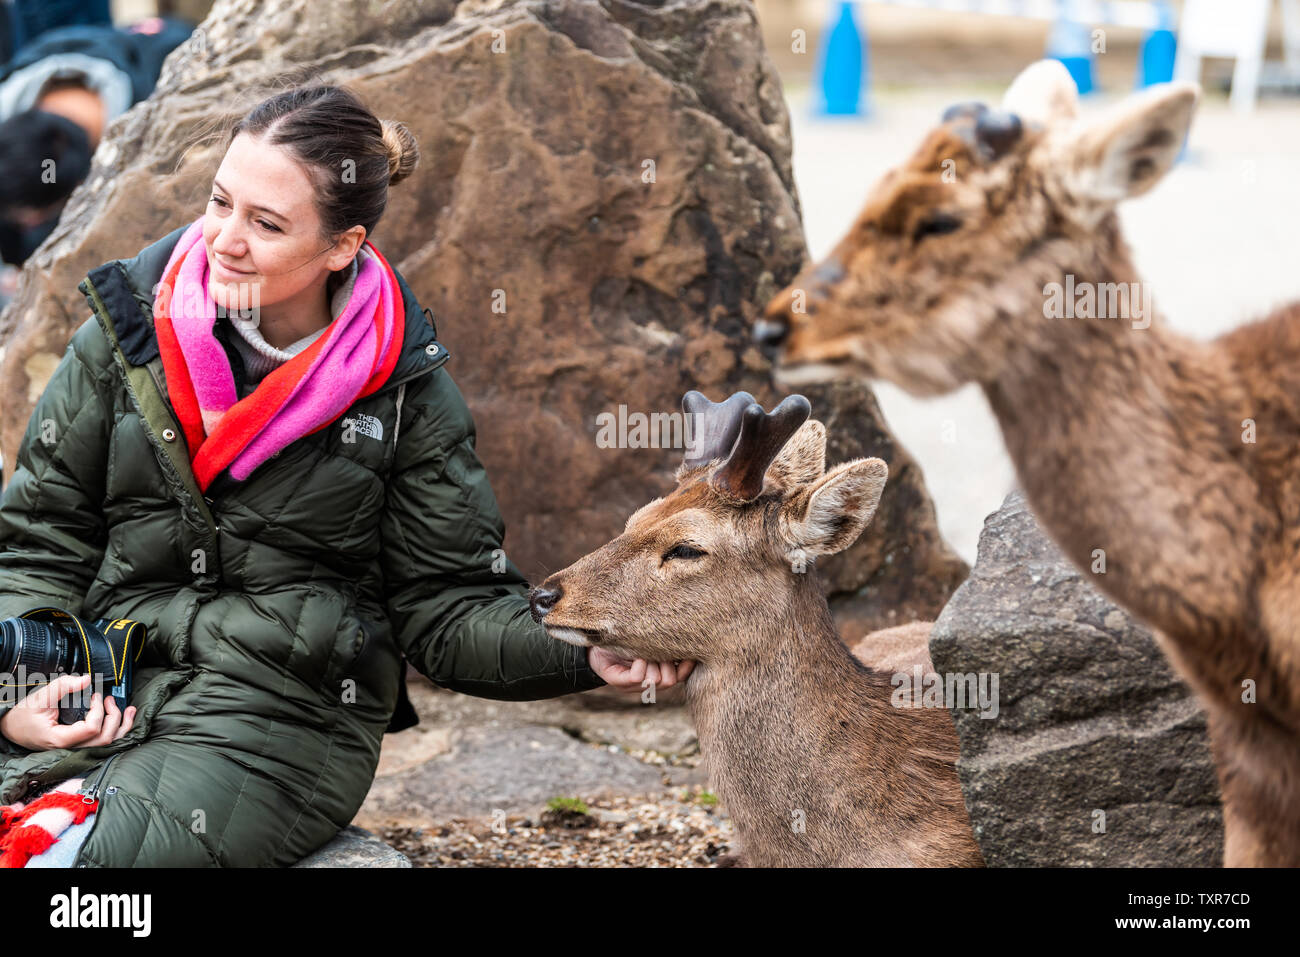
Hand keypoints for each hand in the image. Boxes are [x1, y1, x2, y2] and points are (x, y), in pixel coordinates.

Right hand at [0, 674, 135, 751]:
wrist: (12, 728)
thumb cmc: (23, 715)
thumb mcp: (40, 697)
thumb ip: (63, 686)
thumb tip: (86, 679)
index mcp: (60, 739)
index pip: (91, 729)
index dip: (98, 711)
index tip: (96, 696)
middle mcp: (70, 748)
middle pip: (104, 739)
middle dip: (113, 717)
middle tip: (108, 699)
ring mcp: (76, 748)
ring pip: (107, 744)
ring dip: (122, 726)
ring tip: (129, 709)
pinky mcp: (79, 745)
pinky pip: (102, 742)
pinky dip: (117, 730)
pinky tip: (123, 718)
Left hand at [588, 646, 695, 692]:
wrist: (595, 641)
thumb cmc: (625, 636)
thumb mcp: (649, 639)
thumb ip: (666, 642)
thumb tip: (691, 635)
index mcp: (658, 671)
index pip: (682, 676)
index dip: (687, 666)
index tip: (689, 651)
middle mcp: (647, 682)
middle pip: (670, 680)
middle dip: (667, 663)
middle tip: (658, 648)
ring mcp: (632, 685)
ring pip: (655, 680)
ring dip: (653, 663)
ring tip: (644, 650)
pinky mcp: (618, 682)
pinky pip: (638, 677)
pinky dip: (640, 665)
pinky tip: (636, 656)